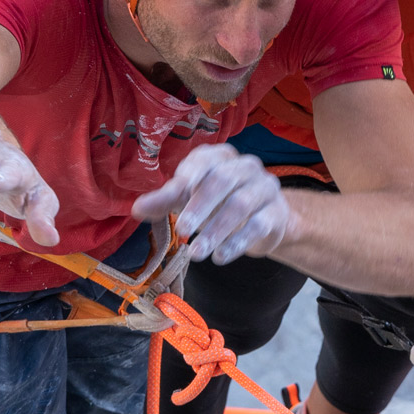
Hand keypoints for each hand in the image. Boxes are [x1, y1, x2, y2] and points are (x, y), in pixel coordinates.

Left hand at [132, 144, 295, 264]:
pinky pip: (258, 225)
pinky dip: (237, 243)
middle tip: (182, 231)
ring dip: (216, 230)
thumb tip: (136, 209)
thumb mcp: (190, 199)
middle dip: (200, 207)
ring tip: (196, 253)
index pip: (203, 161)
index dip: (188, 177)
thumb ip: (166, 201)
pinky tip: (220, 257)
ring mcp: (265, 187)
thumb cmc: (220, 204)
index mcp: (220, 157)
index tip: (173, 196)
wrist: (265, 220)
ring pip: (241, 204)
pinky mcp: (277, 212)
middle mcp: (245, 166)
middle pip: (223, 180)